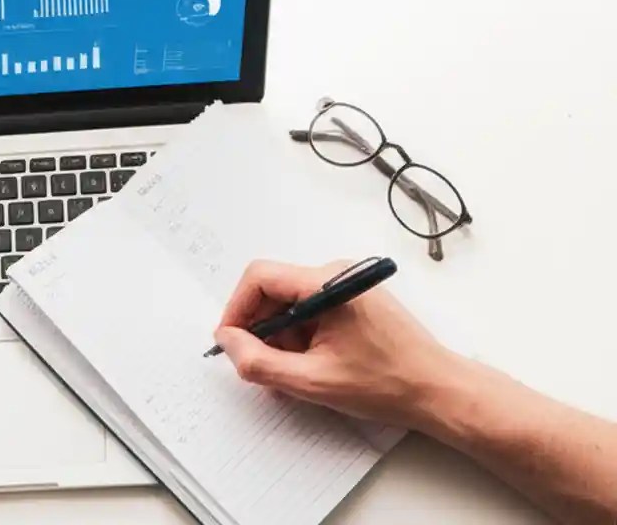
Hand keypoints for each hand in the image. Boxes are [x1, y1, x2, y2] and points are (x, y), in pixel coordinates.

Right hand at [213, 260, 458, 429]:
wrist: (439, 391)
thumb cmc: (389, 384)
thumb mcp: (312, 381)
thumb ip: (259, 362)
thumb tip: (228, 342)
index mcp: (328, 284)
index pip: (260, 277)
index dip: (236, 309)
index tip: (230, 340)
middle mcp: (337, 275)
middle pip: (274, 291)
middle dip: (260, 330)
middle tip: (261, 367)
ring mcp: (348, 286)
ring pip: (291, 305)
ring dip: (282, 339)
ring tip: (292, 376)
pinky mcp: (355, 300)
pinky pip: (312, 312)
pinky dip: (301, 339)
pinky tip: (310, 368)